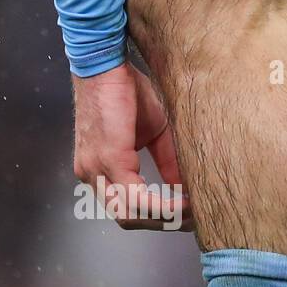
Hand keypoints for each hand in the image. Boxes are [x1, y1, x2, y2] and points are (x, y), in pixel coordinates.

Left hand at [72, 63, 191, 231]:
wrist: (106, 64)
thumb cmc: (125, 92)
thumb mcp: (153, 134)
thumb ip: (167, 163)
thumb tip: (186, 189)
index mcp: (99, 172)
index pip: (127, 209)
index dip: (158, 215)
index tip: (187, 213)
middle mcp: (92, 177)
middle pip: (128, 218)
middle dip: (163, 222)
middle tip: (194, 218)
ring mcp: (97, 171)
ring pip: (131, 215)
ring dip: (166, 217)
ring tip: (194, 209)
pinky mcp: (110, 161)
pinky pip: (138, 198)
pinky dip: (163, 204)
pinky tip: (185, 201)